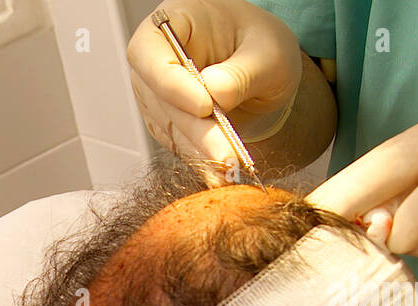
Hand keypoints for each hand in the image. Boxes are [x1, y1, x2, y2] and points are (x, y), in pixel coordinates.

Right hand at [127, 0, 301, 166]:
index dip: (172, 84)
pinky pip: (179, 145)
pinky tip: (221, 172)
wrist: (262, 66)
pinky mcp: (166, 123)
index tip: (205, 106)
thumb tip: (214, 93)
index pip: (150, 54)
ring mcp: (156, 94)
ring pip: (171, 129)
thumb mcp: (268, 50)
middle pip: (162, 100)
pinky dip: (201, 159)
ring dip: (201, 152)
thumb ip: (243, 71)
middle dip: (197, 131)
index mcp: (173, 21)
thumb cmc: (260, 44)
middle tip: (226, 155)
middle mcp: (154, 59)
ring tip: (231, 170)